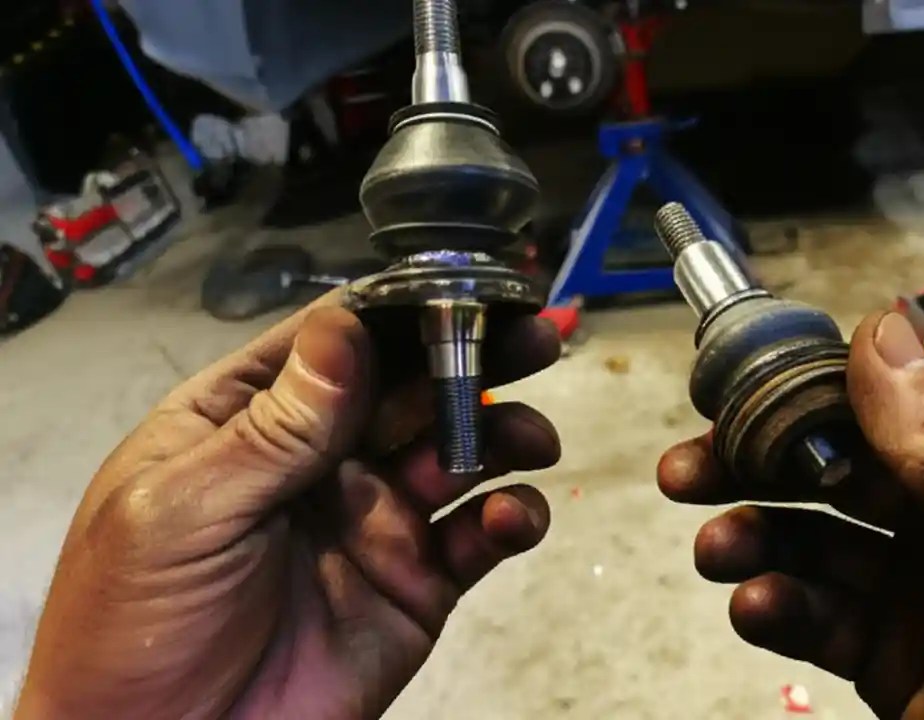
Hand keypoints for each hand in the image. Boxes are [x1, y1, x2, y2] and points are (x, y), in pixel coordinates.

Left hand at [16, 298, 561, 719]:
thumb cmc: (134, 625)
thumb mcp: (181, 511)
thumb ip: (274, 428)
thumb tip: (346, 333)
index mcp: (248, 420)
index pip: (336, 341)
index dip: (403, 308)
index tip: (468, 288)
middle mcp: (321, 458)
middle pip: (412, 384)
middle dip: (475, 356)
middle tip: (534, 339)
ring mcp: (374, 518)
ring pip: (458, 452)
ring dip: (502, 434)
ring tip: (528, 439)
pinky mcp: (416, 582)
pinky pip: (479, 537)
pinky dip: (511, 519)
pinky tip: (511, 518)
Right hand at [659, 311, 923, 718]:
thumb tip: (881, 333)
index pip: (889, 416)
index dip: (811, 401)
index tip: (739, 393)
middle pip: (837, 479)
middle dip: (759, 468)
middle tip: (689, 468)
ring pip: (817, 551)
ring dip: (757, 541)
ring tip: (719, 547)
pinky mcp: (896, 672)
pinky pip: (819, 625)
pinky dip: (777, 610)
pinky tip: (758, 606)